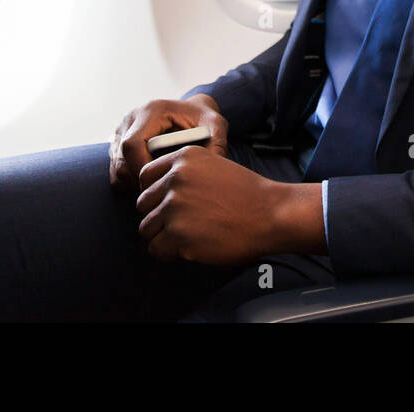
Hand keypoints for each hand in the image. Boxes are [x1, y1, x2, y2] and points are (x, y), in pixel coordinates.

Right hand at [108, 94, 228, 190]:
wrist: (192, 111)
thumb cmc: (203, 118)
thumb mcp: (215, 125)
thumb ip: (216, 144)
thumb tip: (209, 172)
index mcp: (151, 111)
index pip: (132, 145)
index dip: (142, 170)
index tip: (159, 185)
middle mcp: (131, 118)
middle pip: (121, 159)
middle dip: (138, 181)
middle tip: (160, 193)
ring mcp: (121, 130)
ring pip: (117, 167)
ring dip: (134, 184)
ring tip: (159, 188)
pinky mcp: (117, 143)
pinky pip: (117, 171)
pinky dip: (130, 182)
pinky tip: (152, 183)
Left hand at [136, 146, 325, 263]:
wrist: (270, 214)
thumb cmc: (245, 193)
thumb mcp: (214, 164)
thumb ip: (184, 172)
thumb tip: (156, 191)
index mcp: (183, 159)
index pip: (145, 177)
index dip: (154, 193)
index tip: (167, 203)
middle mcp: (175, 180)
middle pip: (143, 204)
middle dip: (158, 216)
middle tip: (180, 223)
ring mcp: (175, 208)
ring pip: (146, 228)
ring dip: (162, 236)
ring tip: (185, 237)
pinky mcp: (179, 236)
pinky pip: (156, 249)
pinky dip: (168, 253)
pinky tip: (187, 249)